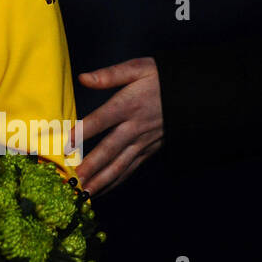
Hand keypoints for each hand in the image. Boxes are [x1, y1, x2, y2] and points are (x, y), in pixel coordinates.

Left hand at [71, 57, 163, 196]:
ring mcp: (143, 141)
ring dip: (102, 180)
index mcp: (129, 104)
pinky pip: (131, 168)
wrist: (196, 94)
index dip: (83, 131)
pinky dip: (116, 181)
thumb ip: (110, 75)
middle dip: (91, 166)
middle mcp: (135, 126)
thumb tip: (83, 78)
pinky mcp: (150, 150)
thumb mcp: (138, 68)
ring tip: (84, 193)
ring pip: (120, 165)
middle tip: (74, 181)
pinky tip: (103, 189)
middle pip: (110, 149)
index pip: (101, 119)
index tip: (65, 143)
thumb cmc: (163, 78)